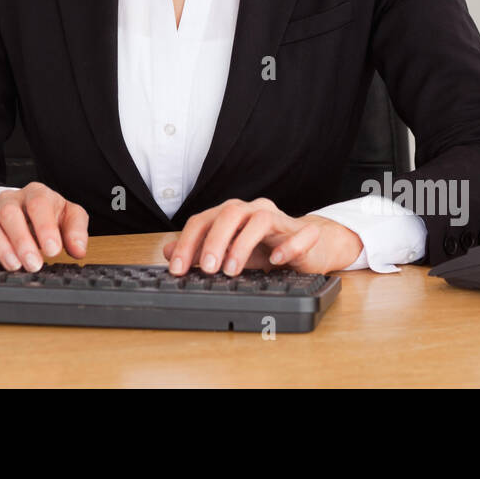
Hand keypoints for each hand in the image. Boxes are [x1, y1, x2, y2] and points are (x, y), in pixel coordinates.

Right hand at [0, 182, 88, 271]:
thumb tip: (78, 249)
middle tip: (33, 264)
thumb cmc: (48, 215)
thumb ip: (76, 230)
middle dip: (21, 240)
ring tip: (13, 265)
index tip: (52, 250)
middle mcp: (10, 200)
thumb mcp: (69, 217)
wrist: (23, 210)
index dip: (45, 227)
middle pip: (10, 213)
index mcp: (36, 193)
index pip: (39, 203)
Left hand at [162, 198, 362, 275]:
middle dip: (214, 240)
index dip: (188, 243)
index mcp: (233, 214)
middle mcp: (254, 210)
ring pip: (260, 219)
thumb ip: (200, 251)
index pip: (204, 220)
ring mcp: (280, 220)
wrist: (310, 246)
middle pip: (229, 213)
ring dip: (242, 244)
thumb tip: (168, 252)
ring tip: (232, 270)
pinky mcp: (304, 233)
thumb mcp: (229, 252)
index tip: (177, 268)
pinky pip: (298, 235)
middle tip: (205, 267)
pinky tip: (276, 261)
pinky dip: (287, 246)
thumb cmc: (268, 248)